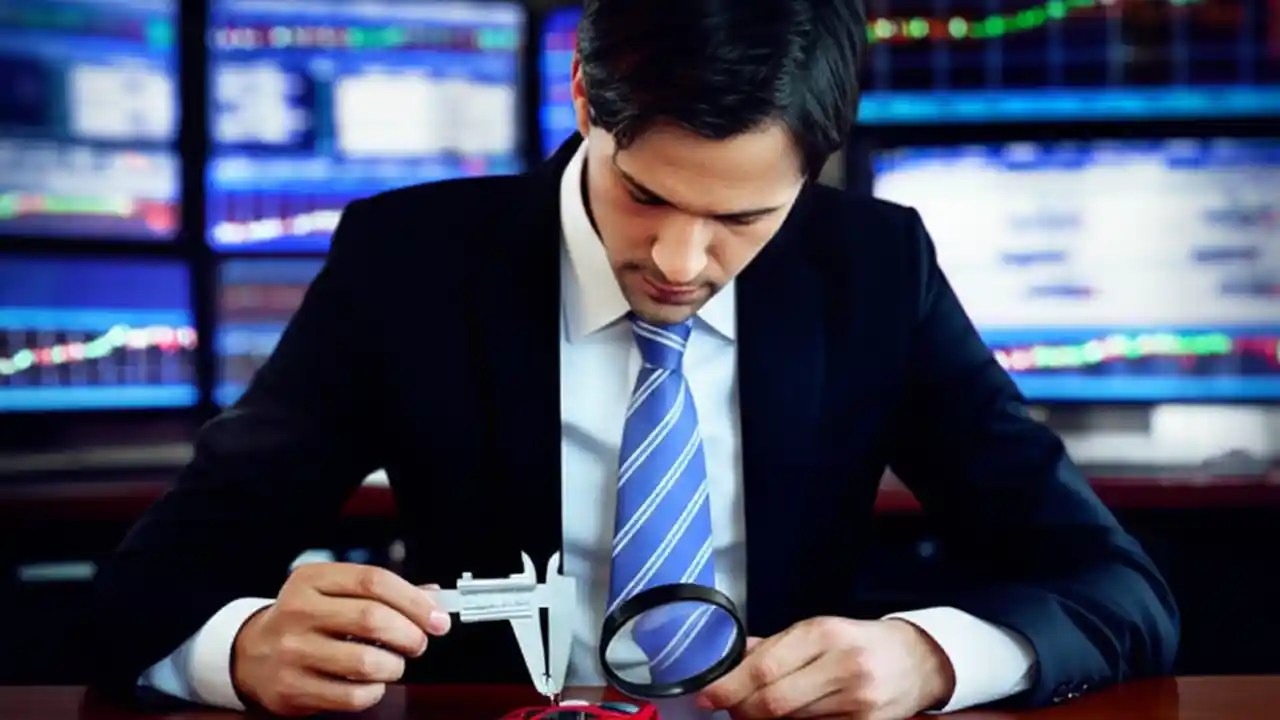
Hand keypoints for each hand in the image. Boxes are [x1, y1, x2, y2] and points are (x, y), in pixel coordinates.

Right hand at [232, 563, 451, 715]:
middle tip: (418, 643)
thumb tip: (434, 598)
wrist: (250, 654)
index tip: (437, 618)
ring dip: (394, 666)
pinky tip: (372, 683)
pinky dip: (374, 691)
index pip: (374, 581)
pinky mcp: (292, 688)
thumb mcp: (333, 593)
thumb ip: (382, 593)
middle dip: (409, 634)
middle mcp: (298, 611)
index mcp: (311, 579)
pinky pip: (352, 695)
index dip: (414, 601)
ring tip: (393, 663)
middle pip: (372, 618)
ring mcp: (292, 651)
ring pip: (366, 661)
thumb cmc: (306, 621)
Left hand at [695, 617, 955, 719]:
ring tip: (758, 710)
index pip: (764, 668)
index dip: (729, 686)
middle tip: (729, 708)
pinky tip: (791, 718)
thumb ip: (773, 646)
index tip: (707, 695)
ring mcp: (858, 700)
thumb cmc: (860, 643)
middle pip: (774, 701)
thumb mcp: (818, 630)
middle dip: (743, 709)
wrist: (916, 660)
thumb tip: (730, 658)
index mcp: (824, 634)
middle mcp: (843, 665)